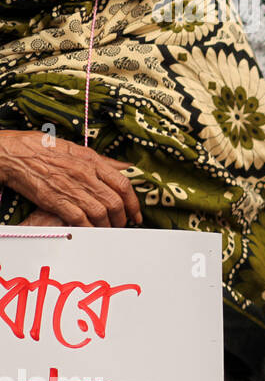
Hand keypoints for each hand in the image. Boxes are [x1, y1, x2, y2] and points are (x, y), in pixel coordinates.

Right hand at [0, 130, 141, 226]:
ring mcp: (71, 188)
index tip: (136, 214)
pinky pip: (79, 219)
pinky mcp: (55, 200)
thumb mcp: (77, 149)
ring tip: (107, 230)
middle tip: (122, 225)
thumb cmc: (42, 148)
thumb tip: (126, 167)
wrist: (12, 153)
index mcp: (92, 160)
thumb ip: (103, 161)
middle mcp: (85, 174)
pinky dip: (88, 228)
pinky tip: (90, 232)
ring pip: (100, 213)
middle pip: (114, 202)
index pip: (123, 184)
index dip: (133, 203)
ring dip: (107, 226)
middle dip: (122, 218)